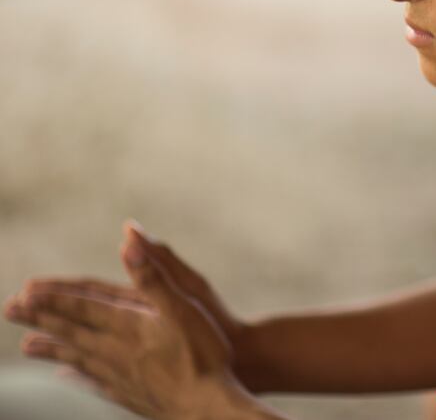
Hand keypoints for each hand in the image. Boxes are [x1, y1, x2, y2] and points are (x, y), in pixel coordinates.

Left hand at [4, 222, 246, 419]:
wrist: (207, 410)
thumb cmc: (204, 354)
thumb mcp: (186, 306)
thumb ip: (154, 275)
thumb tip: (129, 240)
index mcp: (129, 324)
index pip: (83, 306)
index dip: (55, 298)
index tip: (26, 291)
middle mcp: (116, 350)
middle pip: (72, 331)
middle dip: (41, 319)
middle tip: (10, 310)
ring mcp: (120, 376)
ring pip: (77, 358)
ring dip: (52, 348)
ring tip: (27, 346)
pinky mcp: (130, 395)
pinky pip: (93, 382)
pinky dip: (77, 376)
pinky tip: (69, 376)